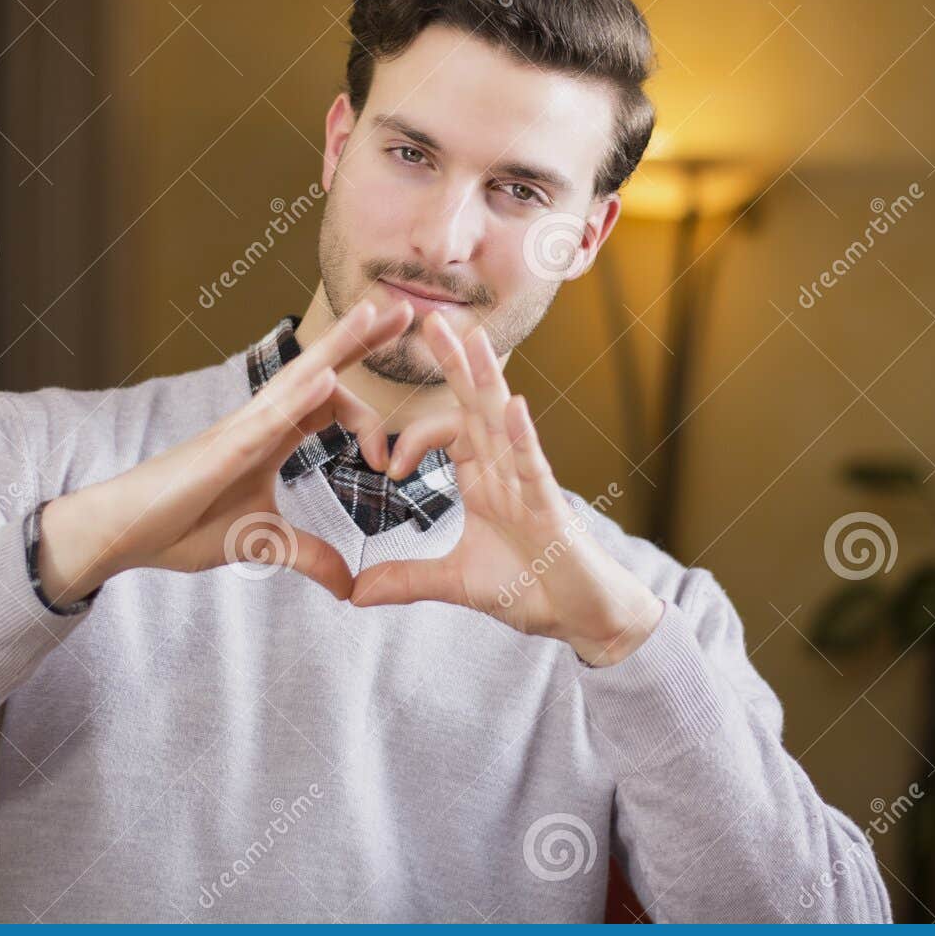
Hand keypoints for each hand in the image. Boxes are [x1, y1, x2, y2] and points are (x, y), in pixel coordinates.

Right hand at [38, 297, 412, 603]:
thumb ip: (309, 556)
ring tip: (370, 314)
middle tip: (405, 306)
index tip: (387, 460)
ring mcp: (238, 429)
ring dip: (335, 344)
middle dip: (362, 338)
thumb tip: (348, 585)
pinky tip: (326, 376)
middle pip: (318, 368)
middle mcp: (258, 421)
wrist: (121, 534)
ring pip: (295, 377)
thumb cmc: (180, 526)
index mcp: (271, 436)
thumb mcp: (262, 544)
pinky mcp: (220, 450)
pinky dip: (297, 396)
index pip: (328, 401)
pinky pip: (265, 418)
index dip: (366, 417)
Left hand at [349, 311, 663, 665]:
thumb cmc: (531, 589)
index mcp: (485, 480)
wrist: (579, 618)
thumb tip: (355, 592)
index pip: (448, 433)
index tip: (387, 468)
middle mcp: (506, 471)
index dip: (414, 439)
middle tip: (428, 317)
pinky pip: (534, 465)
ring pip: (505, 421)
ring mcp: (529, 484)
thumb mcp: (455, 583)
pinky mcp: (549, 507)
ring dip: (488, 379)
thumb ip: (407, 579)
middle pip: (477, 405)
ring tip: (474, 338)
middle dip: (455, 362)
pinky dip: (523, 436)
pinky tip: (513, 407)